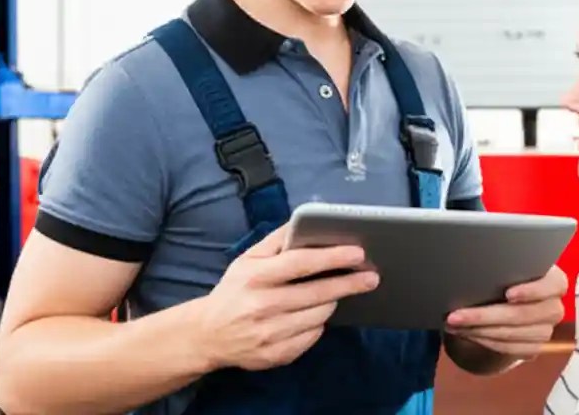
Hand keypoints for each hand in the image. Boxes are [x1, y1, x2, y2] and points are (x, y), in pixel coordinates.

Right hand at [192, 224, 379, 371]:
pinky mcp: (276, 355)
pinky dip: (317, 324)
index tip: (358, 253)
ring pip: (319, 316)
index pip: (301, 263)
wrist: (208, 334)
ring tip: (333, 295)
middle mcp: (262, 305)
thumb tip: (305, 222)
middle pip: (317, 294)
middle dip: (349, 284)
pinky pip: (312, 337)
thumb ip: (277, 240)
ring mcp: (269, 333)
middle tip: (371, 277)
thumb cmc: (234, 290)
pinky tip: (312, 316)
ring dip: (331, 303)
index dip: (333, 257)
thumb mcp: (247, 259)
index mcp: (256, 276)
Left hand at [444, 265, 567, 358]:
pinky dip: (483, 341)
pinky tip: (464, 333)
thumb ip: (505, 263)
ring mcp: (546, 331)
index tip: (508, 293)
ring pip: (511, 336)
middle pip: (522, 315)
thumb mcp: (512, 263)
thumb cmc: (510, 273)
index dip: (531, 291)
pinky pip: (507, 349)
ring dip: (478, 331)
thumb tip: (475, 262)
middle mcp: (554, 308)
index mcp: (556, 282)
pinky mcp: (534, 348)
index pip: (552, 286)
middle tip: (455, 314)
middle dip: (484, 316)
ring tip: (453, 324)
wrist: (515, 298)